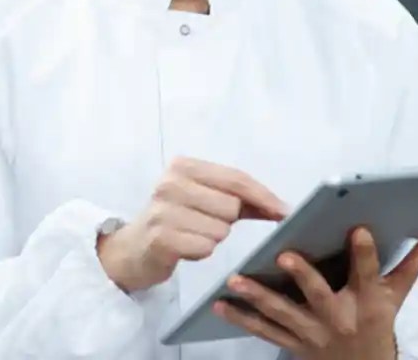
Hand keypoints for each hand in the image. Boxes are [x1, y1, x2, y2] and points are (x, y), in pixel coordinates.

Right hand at [98, 156, 287, 293]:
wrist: (133, 249)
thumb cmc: (177, 220)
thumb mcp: (206, 200)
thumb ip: (243, 200)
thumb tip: (283, 208)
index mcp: (183, 166)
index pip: (235, 178)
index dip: (263, 195)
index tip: (284, 211)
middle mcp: (170, 183)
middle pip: (231, 206)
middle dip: (227, 220)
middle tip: (205, 223)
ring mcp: (163, 210)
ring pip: (220, 229)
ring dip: (213, 238)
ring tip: (192, 235)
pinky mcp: (161, 237)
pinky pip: (205, 247)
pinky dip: (201, 251)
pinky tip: (185, 247)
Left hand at [212, 228, 417, 359]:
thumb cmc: (378, 327)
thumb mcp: (397, 299)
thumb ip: (411, 265)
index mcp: (367, 303)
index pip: (368, 273)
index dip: (364, 252)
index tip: (358, 229)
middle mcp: (339, 319)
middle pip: (319, 295)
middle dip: (302, 276)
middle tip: (284, 256)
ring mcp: (313, 334)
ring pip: (282, 314)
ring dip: (257, 297)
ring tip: (236, 279)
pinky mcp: (293, 345)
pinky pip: (264, 331)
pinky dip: (241, 318)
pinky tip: (221, 303)